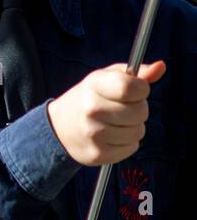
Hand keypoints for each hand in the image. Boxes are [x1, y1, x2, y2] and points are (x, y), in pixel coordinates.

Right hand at [46, 61, 164, 165]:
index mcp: (94, 85)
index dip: (141, 89)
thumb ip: (136, 73)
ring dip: (133, 128)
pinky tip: (112, 137)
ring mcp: (93, 133)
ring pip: (138, 132)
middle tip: (123, 109)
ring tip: (116, 123)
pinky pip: (131, 147)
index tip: (135, 90)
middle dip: (138, 110)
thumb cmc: (91, 98)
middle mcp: (91, 109)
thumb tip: (161, 66)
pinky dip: (126, 143)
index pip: (131, 88)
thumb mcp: (107, 79)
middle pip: (140, 112)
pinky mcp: (98, 153)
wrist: (58, 127)